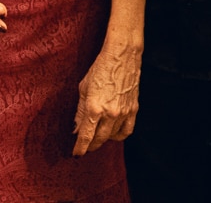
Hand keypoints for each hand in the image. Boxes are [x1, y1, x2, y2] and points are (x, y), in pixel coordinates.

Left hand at [73, 37, 139, 154]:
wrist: (122, 57)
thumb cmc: (100, 69)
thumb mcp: (83, 88)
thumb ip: (80, 111)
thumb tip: (76, 128)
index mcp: (94, 107)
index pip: (86, 136)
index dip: (80, 148)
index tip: (76, 154)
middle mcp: (110, 113)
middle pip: (99, 140)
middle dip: (90, 145)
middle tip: (85, 146)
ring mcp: (123, 113)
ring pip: (112, 137)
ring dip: (103, 139)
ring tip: (97, 135)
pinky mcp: (133, 110)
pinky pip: (127, 131)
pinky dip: (119, 135)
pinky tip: (112, 133)